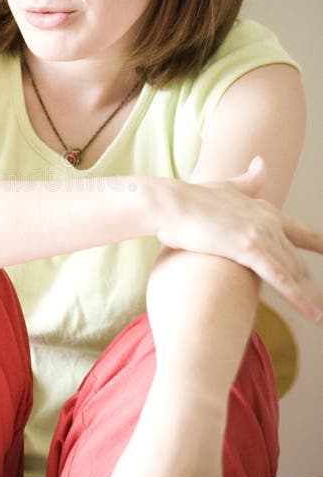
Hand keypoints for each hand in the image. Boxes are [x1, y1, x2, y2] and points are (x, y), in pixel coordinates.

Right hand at [156, 156, 322, 323]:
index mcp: (264, 209)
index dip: (319, 244)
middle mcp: (268, 220)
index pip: (300, 231)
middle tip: (320, 303)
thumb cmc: (190, 198)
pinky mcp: (249, 248)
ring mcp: (260, 233)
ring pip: (293, 271)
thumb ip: (248, 179)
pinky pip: (280, 278)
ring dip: (308, 295)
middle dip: (310, 283)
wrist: (169, 204)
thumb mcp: (225, 186)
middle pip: (296, 259)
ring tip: (318, 314)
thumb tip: (262, 162)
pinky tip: (312, 312)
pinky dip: (299, 297)